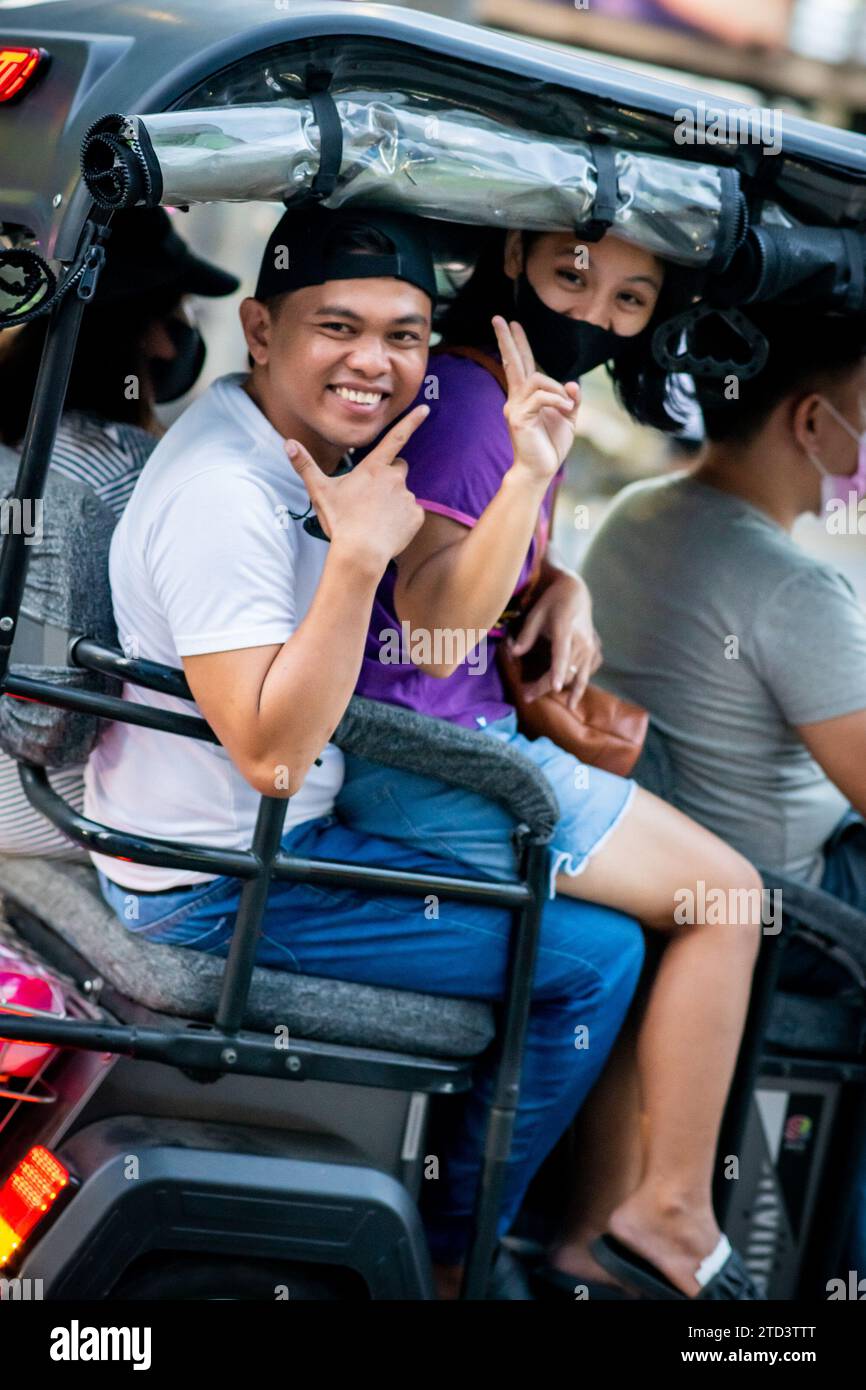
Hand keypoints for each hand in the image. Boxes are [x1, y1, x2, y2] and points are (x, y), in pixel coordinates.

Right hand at [286, 405, 428, 572]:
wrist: (360, 553)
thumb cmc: (340, 521)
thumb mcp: (319, 491)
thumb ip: (305, 465)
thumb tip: (287, 443)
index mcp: (373, 468)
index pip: (396, 437)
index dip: (411, 421)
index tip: (425, 409)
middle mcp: (395, 478)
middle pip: (399, 468)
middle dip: (389, 476)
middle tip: (371, 497)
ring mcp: (408, 497)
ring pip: (402, 494)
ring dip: (393, 502)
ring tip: (375, 519)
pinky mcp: (416, 516)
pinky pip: (411, 514)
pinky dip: (402, 520)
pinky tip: (387, 530)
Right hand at [492, 316, 579, 483]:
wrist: (539, 470)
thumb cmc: (550, 445)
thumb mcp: (568, 418)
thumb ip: (571, 398)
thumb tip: (573, 382)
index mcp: (527, 396)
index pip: (522, 364)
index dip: (518, 343)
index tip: (512, 323)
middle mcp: (516, 398)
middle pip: (512, 362)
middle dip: (506, 339)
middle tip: (497, 317)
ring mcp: (515, 407)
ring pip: (537, 380)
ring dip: (558, 390)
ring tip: (569, 406)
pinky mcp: (518, 418)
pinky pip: (541, 397)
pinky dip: (559, 400)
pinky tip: (568, 409)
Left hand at [509, 571, 601, 707]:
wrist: (576, 592)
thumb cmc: (552, 602)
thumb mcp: (536, 613)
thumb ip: (526, 635)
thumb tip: (513, 653)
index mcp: (565, 629)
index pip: (562, 654)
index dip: (559, 672)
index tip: (556, 688)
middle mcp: (581, 640)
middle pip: (567, 671)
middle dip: (547, 686)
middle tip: (527, 695)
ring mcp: (590, 647)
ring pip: (579, 675)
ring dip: (568, 691)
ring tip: (565, 706)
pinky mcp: (594, 650)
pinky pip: (588, 672)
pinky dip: (581, 683)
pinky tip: (575, 695)